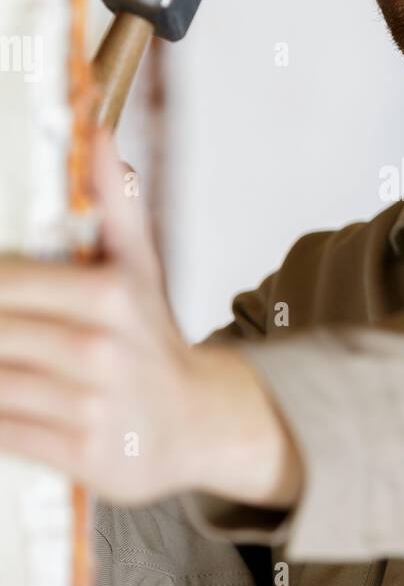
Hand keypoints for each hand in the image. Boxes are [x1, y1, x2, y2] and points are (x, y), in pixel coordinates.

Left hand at [0, 127, 303, 508]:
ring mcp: (88, 406)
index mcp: (108, 293)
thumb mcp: (139, 266)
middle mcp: (98, 348)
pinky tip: (0, 395)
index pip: (4, 281)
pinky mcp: (80, 454)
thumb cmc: (152, 340)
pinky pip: (3, 433)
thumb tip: (98, 132)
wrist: (202, 424)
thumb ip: (113, 201)